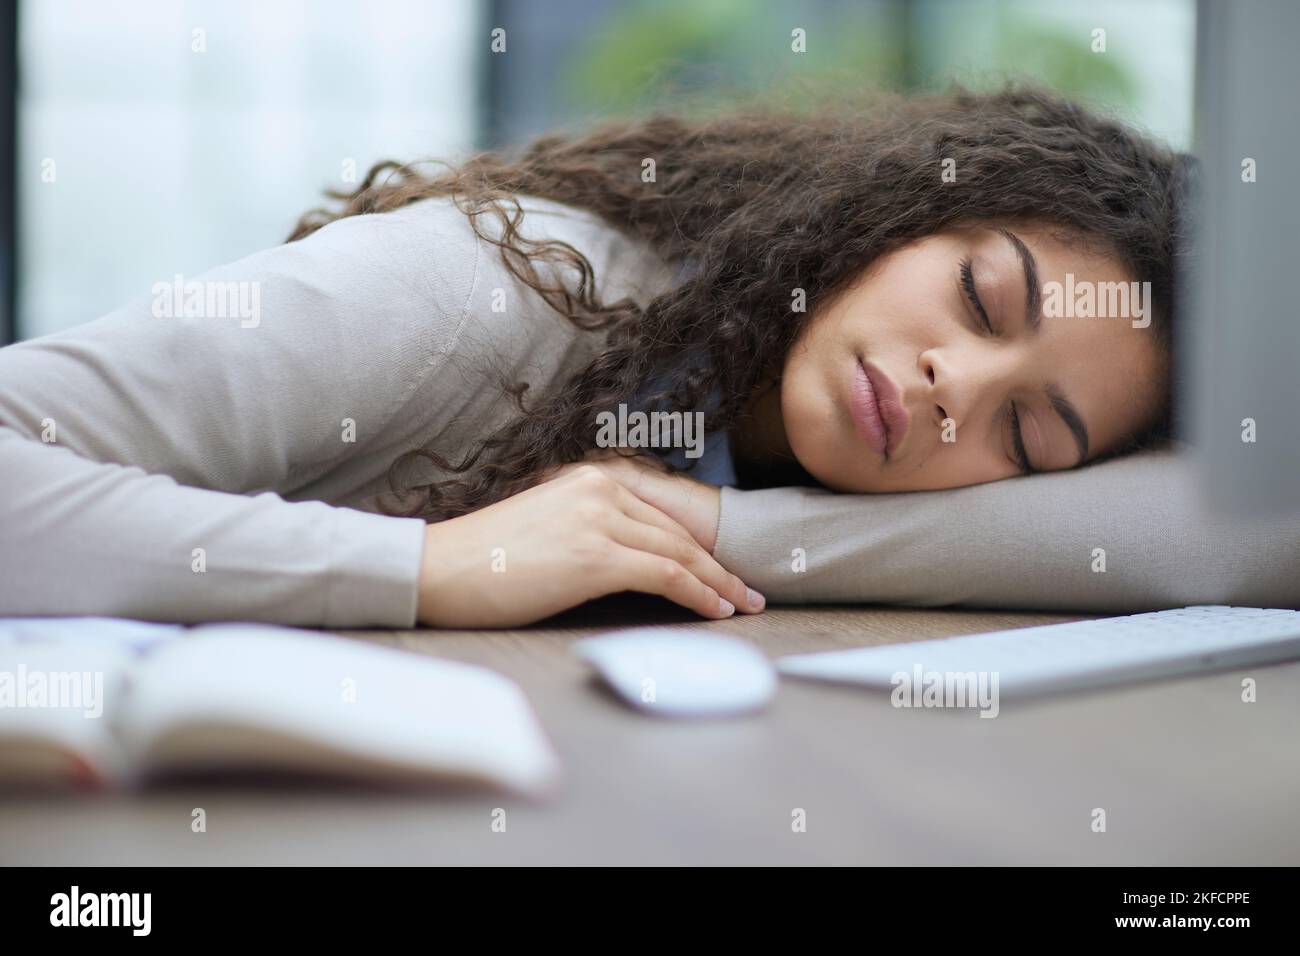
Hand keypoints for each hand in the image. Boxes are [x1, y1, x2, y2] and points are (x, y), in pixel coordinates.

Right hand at [416, 464, 763, 627]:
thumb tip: (625, 562)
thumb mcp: (545, 530)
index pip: (659, 515)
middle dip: (718, 566)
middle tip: (748, 591)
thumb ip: (587, 532)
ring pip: (679, 552)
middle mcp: (599, 489)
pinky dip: (698, 594)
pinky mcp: (594, 554)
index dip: (698, 545)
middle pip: (677, 532)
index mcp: (589, 479)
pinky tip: (715, 611)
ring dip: (718, 583)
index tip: (723, 569)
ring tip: (743, 606)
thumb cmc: (483, 562)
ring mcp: (598, 519)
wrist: (438, 569)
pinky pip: (665, 574)